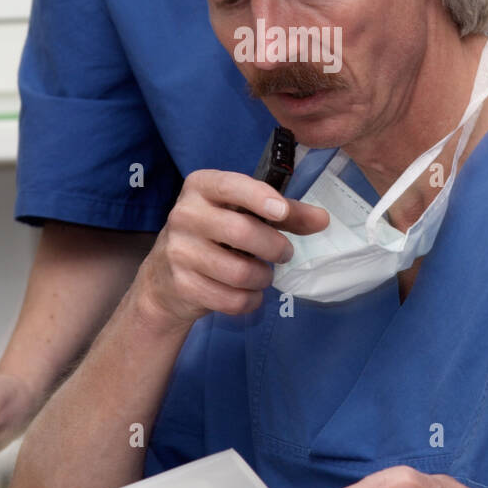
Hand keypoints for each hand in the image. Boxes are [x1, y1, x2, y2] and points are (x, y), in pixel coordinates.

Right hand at [133, 168, 328, 331]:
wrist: (164, 278)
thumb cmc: (215, 235)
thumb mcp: (243, 213)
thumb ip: (284, 213)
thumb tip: (322, 219)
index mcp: (200, 186)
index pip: (231, 186)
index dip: (259, 197)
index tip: (281, 211)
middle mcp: (184, 214)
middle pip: (242, 232)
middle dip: (275, 247)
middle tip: (285, 253)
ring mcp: (179, 251)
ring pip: (239, 272)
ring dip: (263, 278)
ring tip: (263, 275)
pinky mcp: (181, 285)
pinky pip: (230, 299)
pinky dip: (249, 300)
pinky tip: (248, 294)